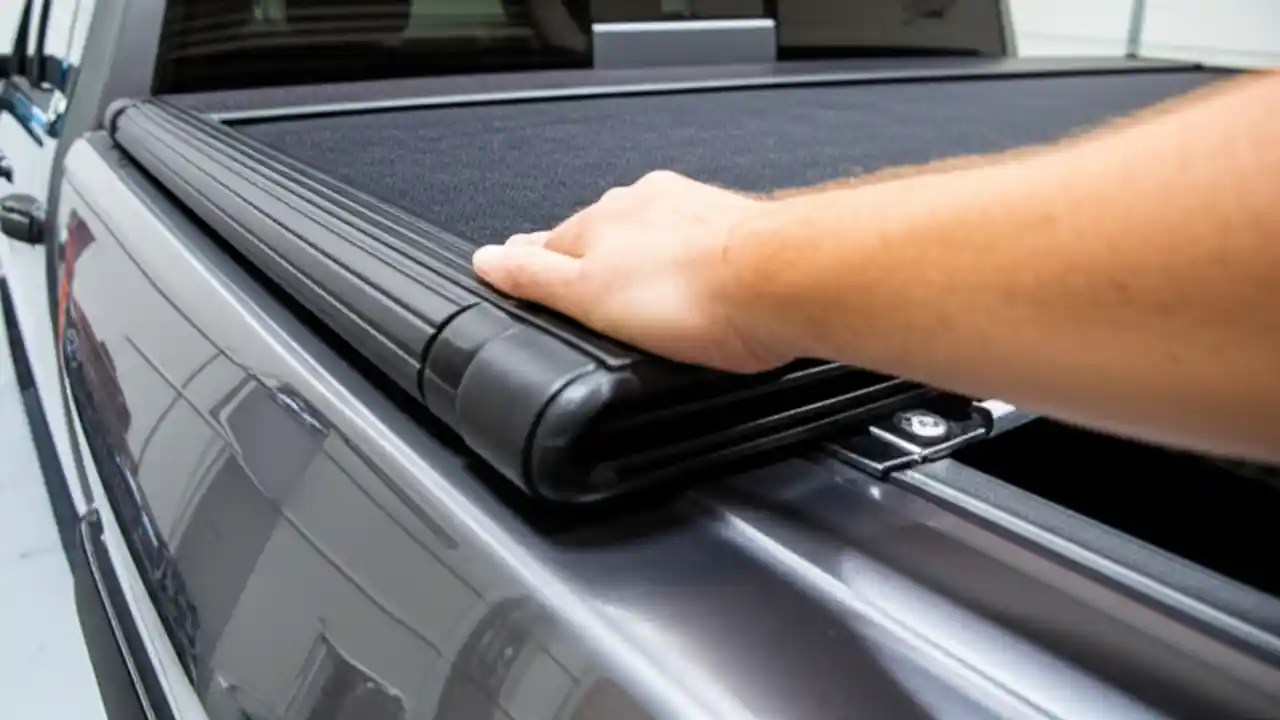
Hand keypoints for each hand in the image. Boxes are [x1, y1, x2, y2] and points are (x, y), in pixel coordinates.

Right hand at [472, 170, 789, 371]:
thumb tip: (486, 260)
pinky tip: (691, 280)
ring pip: (648, 234)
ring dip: (639, 254)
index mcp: (599, 224)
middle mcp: (641, 207)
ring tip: (635, 287)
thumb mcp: (588, 296)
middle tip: (583, 289)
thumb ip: (535, 277)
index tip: (521, 271)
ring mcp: (689, 213)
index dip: (534, 265)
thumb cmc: (694, 294)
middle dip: (590, 260)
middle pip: (600, 236)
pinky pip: (692, 242)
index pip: (549, 244)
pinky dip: (683, 259)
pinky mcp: (731, 227)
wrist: (781, 281)